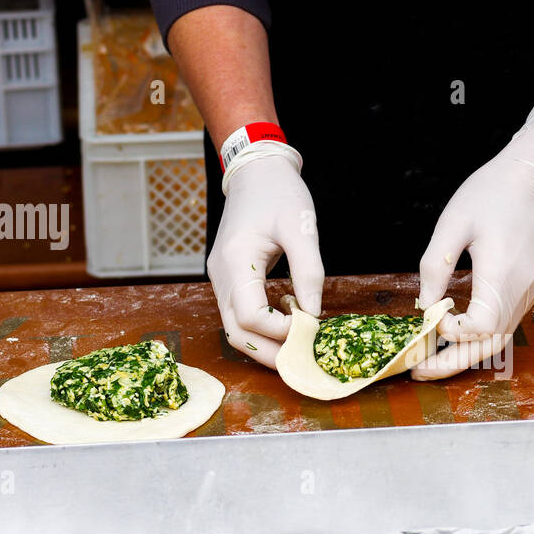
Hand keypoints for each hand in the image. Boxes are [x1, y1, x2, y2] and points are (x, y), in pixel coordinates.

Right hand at [208, 143, 323, 368]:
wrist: (256, 170)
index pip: (249, 316)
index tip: (309, 327)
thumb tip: (313, 315)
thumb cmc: (279, 193)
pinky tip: (288, 319)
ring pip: (235, 327)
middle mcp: (220, 275)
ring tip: (299, 348)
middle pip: (236, 332)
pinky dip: (261, 326)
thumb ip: (309, 272)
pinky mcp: (227, 277)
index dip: (278, 331)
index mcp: (235, 260)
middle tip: (303, 363)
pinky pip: (239, 313)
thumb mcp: (302, 228)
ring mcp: (219, 277)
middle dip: (269, 353)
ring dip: (265, 343)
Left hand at [413, 100, 533, 379]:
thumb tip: (424, 306)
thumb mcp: (453, 224)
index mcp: (501, 275)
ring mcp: (528, 292)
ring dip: (466, 354)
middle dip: (454, 363)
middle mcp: (520, 291)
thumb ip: (435, 268)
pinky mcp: (528, 288)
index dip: (454, 333)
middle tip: (420, 372)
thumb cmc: (492, 193)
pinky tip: (456, 335)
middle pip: (490, 345)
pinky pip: (505, 324)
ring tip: (433, 362)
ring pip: (499, 339)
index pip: (481, 327)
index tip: (433, 318)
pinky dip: (480, 337)